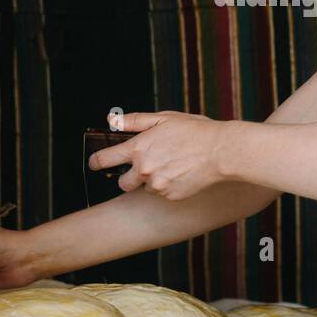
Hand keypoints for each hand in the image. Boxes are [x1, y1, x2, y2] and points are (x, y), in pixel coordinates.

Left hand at [87, 110, 230, 201]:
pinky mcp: (170, 196)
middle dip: (128, 177)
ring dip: (151, 180)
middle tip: (144, 166)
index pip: (104, 160)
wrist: (221, 152)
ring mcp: (157, 185)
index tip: (95, 163)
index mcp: (138, 149)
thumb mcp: (164, 119)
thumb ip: (134, 121)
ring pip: (145, 188)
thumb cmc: (194, 131)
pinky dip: (168, 185)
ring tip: (171, 165)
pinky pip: (162, 193)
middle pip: (122, 183)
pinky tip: (181, 173)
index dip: (96, 162)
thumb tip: (111, 120)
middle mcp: (143, 170)